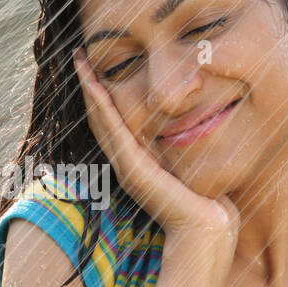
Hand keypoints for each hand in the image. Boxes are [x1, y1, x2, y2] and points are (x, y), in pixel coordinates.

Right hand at [73, 46, 239, 248]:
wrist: (208, 232)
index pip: (114, 121)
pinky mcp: (133, 168)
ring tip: (80, 59)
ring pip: (101, 118)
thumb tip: (202, 126)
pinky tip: (94, 82)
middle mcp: (126, 163)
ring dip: (89, 87)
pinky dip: (101, 104)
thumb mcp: (193, 167)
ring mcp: (126, 166)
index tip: (97, 66)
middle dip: (89, 84)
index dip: (103, 94)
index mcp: (138, 162)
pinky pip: (114, 128)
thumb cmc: (208, 205)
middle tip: (79, 54)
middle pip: (100, 116)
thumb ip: (188, 150)